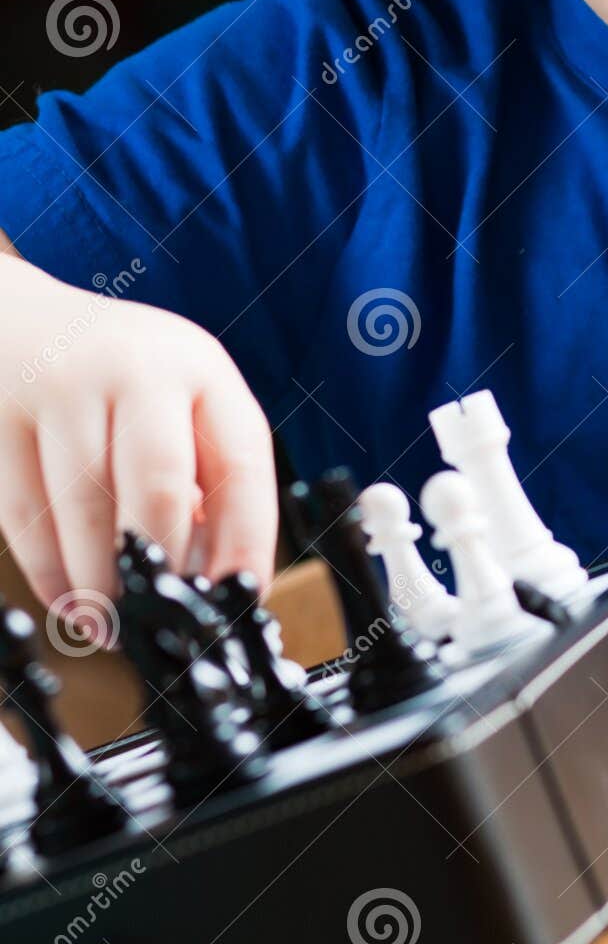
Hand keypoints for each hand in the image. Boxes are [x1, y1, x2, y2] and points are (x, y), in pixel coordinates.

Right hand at [0, 253, 276, 616]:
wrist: (20, 319)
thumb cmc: (122, 378)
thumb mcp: (181, 400)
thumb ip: (207, 474)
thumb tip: (217, 575)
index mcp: (202, 367)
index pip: (242, 459)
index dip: (247, 538)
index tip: (239, 597)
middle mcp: (138, 368)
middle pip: (157, 485)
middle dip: (161, 568)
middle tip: (162, 621)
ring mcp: (64, 386)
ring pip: (85, 507)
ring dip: (100, 583)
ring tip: (113, 624)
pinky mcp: (3, 415)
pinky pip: (26, 512)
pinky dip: (50, 572)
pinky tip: (69, 601)